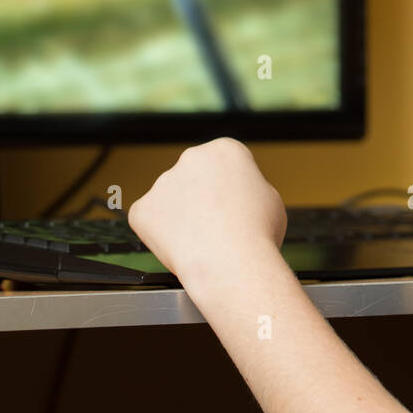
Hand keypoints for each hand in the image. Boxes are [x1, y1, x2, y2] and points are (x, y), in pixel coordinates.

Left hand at [128, 138, 286, 292]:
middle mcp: (191, 157)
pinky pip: (149, 221)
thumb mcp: (270, 198)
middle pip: (194, 177)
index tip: (234, 207)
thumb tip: (236, 194)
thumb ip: (248, 188)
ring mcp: (163, 182)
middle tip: (215, 227)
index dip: (229, 190)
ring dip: (181, 216)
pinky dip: (160, 235)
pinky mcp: (142, 208)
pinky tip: (180, 247)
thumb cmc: (258, 234)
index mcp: (226, 149)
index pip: (223, 165)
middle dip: (201, 199)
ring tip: (202, 242)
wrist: (233, 263)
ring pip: (171, 200)